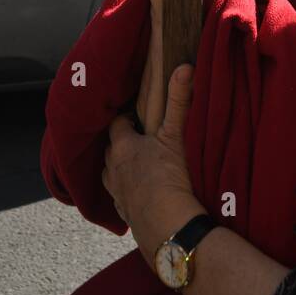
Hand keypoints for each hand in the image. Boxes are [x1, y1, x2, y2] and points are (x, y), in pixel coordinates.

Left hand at [102, 65, 204, 254]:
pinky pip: (120, 198)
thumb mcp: (175, 136)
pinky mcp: (125, 214)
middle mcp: (113, 169)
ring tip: (138, 165)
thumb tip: (184, 67)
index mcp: (122, 147)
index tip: (139, 116)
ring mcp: (117, 193)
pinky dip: (127, 192)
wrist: (168, 227)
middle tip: (140, 139)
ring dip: (121, 168)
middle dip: (122, 143)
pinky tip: (141, 193)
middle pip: (111, 149)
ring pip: (111, 174)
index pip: (117, 124)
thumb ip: (178, 101)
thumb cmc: (168, 178)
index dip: (127, 118)